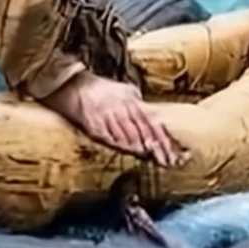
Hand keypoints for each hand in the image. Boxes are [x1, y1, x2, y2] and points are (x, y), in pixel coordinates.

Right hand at [47, 73, 188, 166]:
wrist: (73, 87)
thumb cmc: (100, 89)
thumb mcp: (125, 91)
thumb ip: (139, 105)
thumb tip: (154, 119)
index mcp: (132, 101)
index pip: (153, 123)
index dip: (165, 139)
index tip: (175, 152)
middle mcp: (123, 109)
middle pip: (144, 132)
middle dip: (158, 148)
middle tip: (168, 161)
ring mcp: (109, 118)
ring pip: (130, 137)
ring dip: (143, 148)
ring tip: (155, 159)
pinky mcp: (95, 127)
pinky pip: (112, 139)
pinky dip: (123, 146)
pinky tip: (132, 152)